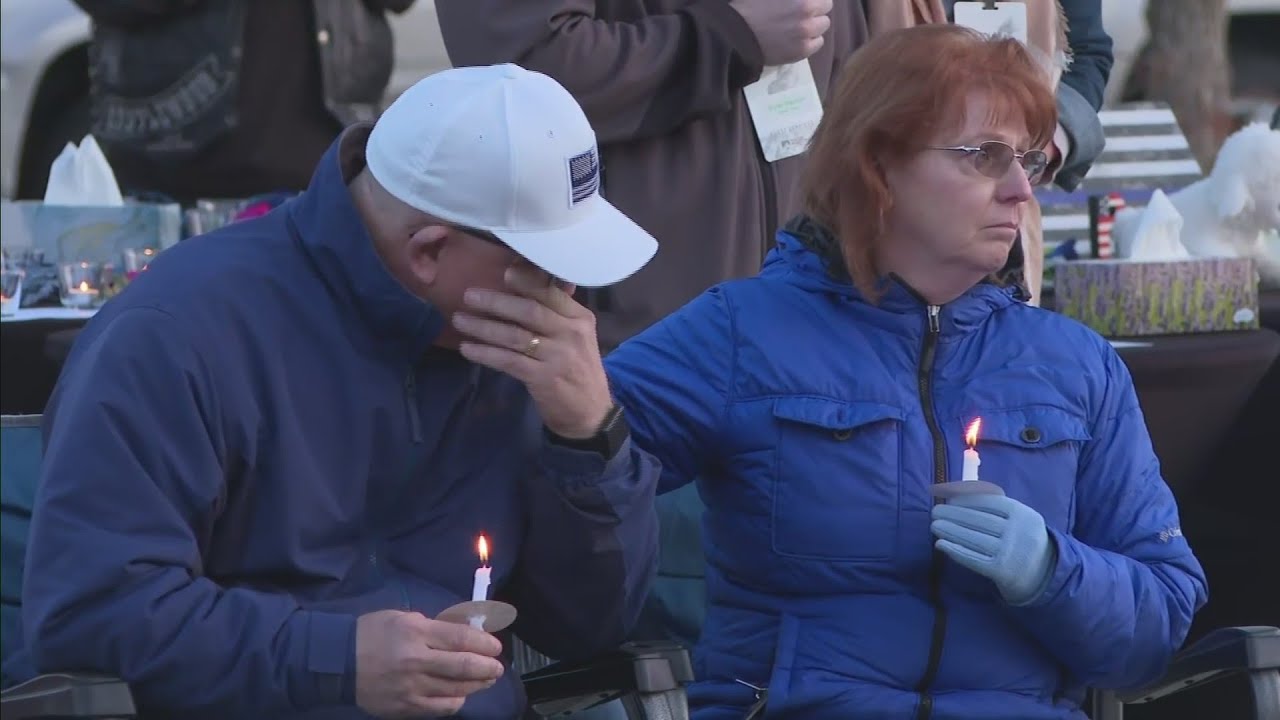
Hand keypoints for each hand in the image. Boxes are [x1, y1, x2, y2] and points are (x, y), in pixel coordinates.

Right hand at [354, 610, 504, 718]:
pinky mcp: (405, 707)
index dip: (485, 643)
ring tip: (486, 680)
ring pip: (456, 689)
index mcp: (415, 632)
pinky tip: (461, 695)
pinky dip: (456, 701)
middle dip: (488, 667)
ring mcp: (411, 687)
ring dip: (478, 685)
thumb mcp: (404, 617)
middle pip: (464, 666)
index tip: (495, 646)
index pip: (461, 638)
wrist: (338, 662)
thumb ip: (435, 626)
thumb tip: (466, 632)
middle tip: (497, 667)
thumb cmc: (373, 633)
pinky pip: (441, 707)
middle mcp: (416, 660)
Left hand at [453, 264, 612, 438]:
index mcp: (579, 318)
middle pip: (530, 311)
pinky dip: (485, 353)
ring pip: (515, 336)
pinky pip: (508, 361)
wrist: (590, 413)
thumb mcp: (577, 336)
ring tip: (459, 320)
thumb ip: (556, 312)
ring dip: (483, 327)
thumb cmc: (577, 369)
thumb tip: (528, 279)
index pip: (551, 293)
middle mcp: (571, 333)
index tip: (504, 272)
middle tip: (469, 296)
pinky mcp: (544, 378)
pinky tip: (467, 348)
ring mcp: (558, 356)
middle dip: (496, 302)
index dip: (527, 281)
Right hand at [730, 0, 832, 65]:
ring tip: (799, 27)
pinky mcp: (801, 51)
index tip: (805, 2)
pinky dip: (810, 40)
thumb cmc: (749, 7)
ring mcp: (806, 34)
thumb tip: (797, 1)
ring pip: (823, 27)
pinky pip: (817, 44)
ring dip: (814, 24)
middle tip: (801, 13)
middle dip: (816, 8)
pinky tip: (797, 39)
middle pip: (826, 8)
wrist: (735, 35)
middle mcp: (807, 14)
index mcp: (802, 0)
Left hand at [930, 493, 1057, 605]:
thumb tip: (957, 494)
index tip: (948, 498)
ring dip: (950, 530)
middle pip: (978, 520)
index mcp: (1022, 513)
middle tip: (934, 511)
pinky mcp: (1001, 571)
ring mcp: (1010, 553)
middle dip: (953, 514)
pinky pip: (973, 558)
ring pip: (973, 538)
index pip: (988, 501)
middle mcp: (1018, 532)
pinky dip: (955, 550)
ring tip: (934, 525)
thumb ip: (995, 506)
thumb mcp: (1019, 518)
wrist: (1044, 574)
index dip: (965, 499)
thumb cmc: (1023, 539)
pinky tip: (941, 544)